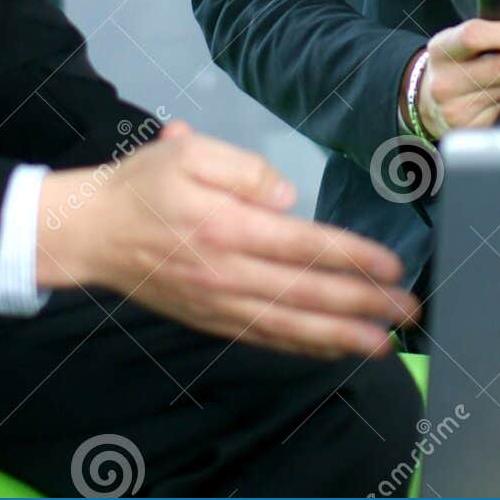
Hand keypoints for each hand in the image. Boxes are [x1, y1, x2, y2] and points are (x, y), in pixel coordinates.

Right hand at [35, 119, 418, 359]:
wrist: (92, 231)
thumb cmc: (143, 184)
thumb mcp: (188, 151)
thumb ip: (244, 169)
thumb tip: (288, 198)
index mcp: (226, 226)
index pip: (303, 246)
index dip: (351, 258)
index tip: (391, 265)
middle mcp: (228, 273)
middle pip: (306, 294)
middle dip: (362, 305)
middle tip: (407, 308)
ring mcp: (219, 304)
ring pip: (290, 326)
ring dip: (341, 337)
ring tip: (384, 343)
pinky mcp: (210, 320)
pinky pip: (264, 337)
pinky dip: (302, 346)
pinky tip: (332, 348)